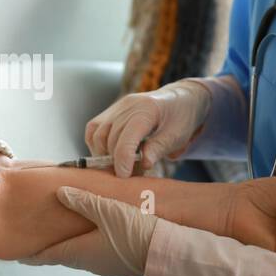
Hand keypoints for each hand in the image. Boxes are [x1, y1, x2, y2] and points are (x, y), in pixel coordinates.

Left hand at [18, 186, 157, 275]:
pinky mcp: (121, 263)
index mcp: (78, 253)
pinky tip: (95, 234)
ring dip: (71, 245)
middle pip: (63, 254)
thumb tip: (60, 193)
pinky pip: (98, 253)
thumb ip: (82, 201)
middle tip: (39, 237)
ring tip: (64, 233)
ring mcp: (106, 266)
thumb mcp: (105, 210)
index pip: (47, 255)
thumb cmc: (133, 231)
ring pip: (82, 254)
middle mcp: (89, 264)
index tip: (19, 253)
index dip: (32, 254)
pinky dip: (89, 245)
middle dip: (51, 247)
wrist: (167, 252)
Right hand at [84, 79, 212, 177]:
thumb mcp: (177, 135)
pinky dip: (97, 145)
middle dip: (115, 161)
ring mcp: (117, 107)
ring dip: (103, 154)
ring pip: (97, 134)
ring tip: (120, 166)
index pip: (126, 136)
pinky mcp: (111, 111)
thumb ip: (159, 148)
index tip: (124, 176)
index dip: (122, 159)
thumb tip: (143, 163)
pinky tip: (110, 155)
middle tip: (129, 175)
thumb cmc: (181, 118)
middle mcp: (127, 105)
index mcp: (147, 109)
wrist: (180, 99)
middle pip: (109, 138)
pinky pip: (94, 129)